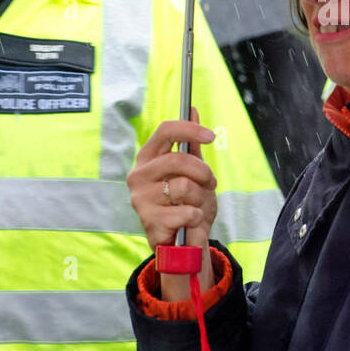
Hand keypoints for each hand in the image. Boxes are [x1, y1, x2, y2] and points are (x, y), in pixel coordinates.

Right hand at [128, 107, 217, 298]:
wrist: (181, 242)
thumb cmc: (185, 202)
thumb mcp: (192, 171)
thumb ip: (191, 143)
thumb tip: (192, 108)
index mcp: (148, 158)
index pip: (165, 131)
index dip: (190, 129)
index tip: (211, 136)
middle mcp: (139, 175)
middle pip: (178, 159)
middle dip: (203, 172)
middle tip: (209, 182)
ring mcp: (140, 198)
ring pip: (184, 186)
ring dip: (200, 197)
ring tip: (196, 205)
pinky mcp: (148, 221)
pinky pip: (186, 211)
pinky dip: (196, 217)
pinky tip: (189, 221)